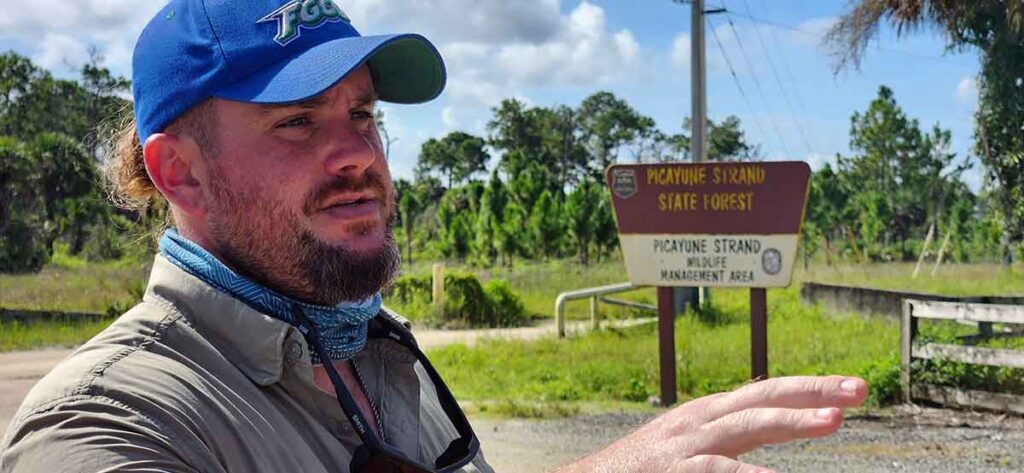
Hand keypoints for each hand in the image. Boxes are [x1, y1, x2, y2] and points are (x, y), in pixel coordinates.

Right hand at [553, 375, 867, 472]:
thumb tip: (772, 435)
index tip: (852, 388)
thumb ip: (730, 445)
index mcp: (709, 416)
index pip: (767, 394)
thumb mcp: (691, 450)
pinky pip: (715, 472)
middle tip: (859, 389)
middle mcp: (700, 422)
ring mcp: (685, 445)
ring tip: (834, 422)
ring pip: (745, 426)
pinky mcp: (671, 470)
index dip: (810, 388)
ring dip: (791, 421)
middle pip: (764, 399)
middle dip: (814, 391)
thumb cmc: (645, 470)